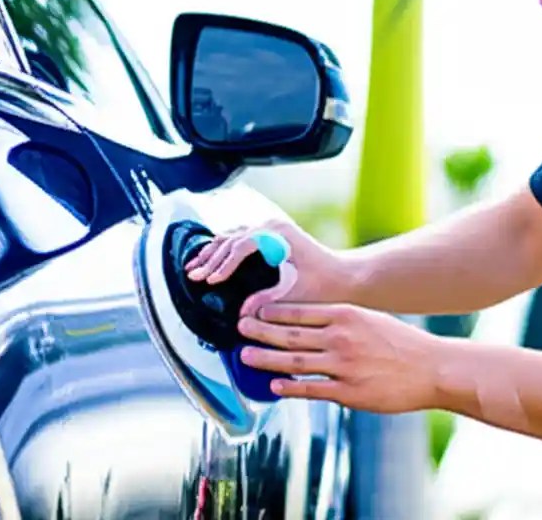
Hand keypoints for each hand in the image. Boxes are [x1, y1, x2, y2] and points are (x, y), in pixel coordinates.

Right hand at [184, 220, 353, 315]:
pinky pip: (240, 238)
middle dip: (211, 258)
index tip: (210, 281)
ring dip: (213, 252)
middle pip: (231, 238)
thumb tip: (243, 315)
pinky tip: (212, 259)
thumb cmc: (327, 286)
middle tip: (194, 276)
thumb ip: (267, 303)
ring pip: (232, 236)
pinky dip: (224, 249)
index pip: (240, 247)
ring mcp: (271, 229)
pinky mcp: (270, 236)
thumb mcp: (294, 297)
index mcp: (278, 236)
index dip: (222, 265)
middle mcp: (273, 227)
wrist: (347, 277)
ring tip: (195, 267)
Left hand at [236, 303, 442, 413]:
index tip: (250, 311)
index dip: (270, 312)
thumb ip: (340, 321)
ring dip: (265, 359)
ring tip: (244, 357)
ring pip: (294, 362)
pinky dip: (289, 387)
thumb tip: (308, 324)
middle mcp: (341, 337)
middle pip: (289, 335)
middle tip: (237, 329)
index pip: (298, 311)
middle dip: (259, 332)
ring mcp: (343, 366)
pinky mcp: (348, 392)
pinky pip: (311, 389)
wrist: (432, 368)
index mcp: (345, 315)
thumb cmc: (401, 344)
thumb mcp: (370, 320)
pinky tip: (273, 386)